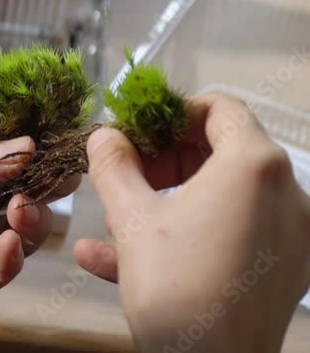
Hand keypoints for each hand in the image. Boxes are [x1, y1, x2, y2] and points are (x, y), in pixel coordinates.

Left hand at [0, 113, 77, 314]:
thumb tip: (23, 148)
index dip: (31, 143)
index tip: (66, 143)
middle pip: (9, 190)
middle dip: (37, 187)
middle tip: (56, 186)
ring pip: (4, 233)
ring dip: (25, 226)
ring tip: (21, 218)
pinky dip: (4, 266)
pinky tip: (6, 251)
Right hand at [74, 94, 309, 352]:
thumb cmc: (175, 288)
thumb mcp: (129, 218)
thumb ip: (113, 165)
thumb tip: (105, 136)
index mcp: (254, 164)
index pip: (218, 108)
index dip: (169, 113)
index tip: (134, 132)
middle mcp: (288, 192)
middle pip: (222, 149)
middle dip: (164, 158)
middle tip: (123, 174)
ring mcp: (293, 233)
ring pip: (223, 195)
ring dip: (168, 198)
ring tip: (117, 220)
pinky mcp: (287, 267)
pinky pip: (233, 233)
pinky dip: (190, 233)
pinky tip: (126, 255)